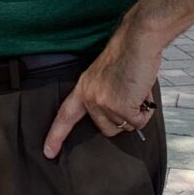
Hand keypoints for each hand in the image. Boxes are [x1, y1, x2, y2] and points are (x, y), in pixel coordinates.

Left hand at [43, 24, 163, 158]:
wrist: (137, 42)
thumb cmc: (127, 57)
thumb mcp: (105, 77)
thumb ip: (104, 97)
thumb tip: (116, 120)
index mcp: (83, 88)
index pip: (65, 115)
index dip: (56, 135)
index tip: (48, 152)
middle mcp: (90, 97)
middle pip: (107, 129)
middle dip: (122, 118)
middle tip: (129, 95)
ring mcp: (104, 103)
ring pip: (125, 127)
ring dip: (135, 113)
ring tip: (136, 90)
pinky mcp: (121, 106)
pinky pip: (138, 122)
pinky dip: (145, 111)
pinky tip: (142, 92)